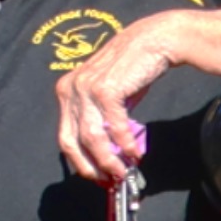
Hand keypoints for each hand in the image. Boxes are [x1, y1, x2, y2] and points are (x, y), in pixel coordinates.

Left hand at [48, 21, 187, 188]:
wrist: (155, 40)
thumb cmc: (135, 67)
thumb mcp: (111, 94)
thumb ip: (103, 119)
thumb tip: (108, 154)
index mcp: (67, 90)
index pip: (65, 136)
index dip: (80, 160)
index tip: (96, 175)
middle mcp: (70, 89)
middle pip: (74, 141)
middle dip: (91, 165)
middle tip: (109, 179)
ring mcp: (85, 89)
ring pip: (92, 138)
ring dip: (109, 159)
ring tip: (124, 170)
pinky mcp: (105, 89)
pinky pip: (114, 126)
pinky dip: (125, 143)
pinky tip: (135, 152)